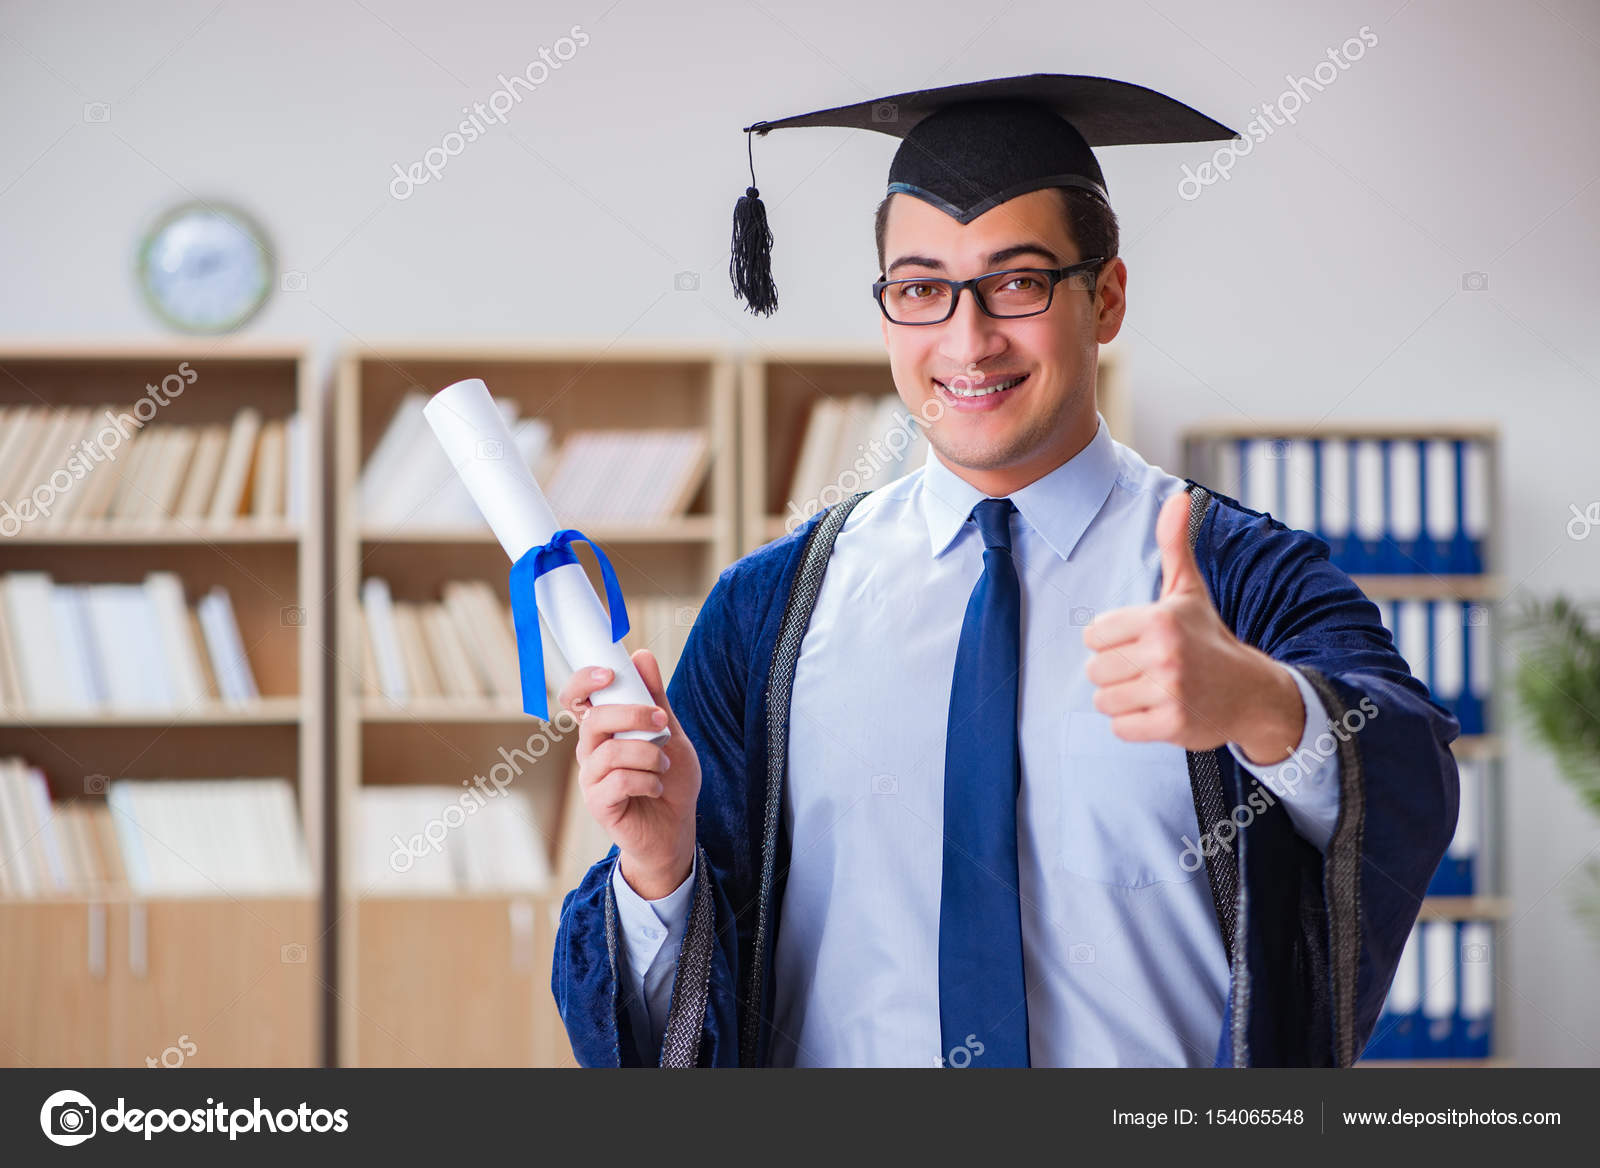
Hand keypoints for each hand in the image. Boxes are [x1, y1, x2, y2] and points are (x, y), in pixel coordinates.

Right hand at [557, 649, 699, 898]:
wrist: (677, 827)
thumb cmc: (670, 779)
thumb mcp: (671, 733)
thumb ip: (655, 698)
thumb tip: (641, 656)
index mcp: (603, 728)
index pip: (576, 698)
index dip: (584, 681)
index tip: (611, 673)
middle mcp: (590, 750)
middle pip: (594, 720)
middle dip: (632, 715)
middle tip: (661, 723)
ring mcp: (591, 778)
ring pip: (610, 752)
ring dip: (647, 755)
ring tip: (663, 765)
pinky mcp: (598, 803)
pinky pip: (618, 782)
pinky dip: (647, 781)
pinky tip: (657, 788)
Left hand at [1081, 490, 1303, 761]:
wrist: (1252, 692)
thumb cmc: (1208, 637)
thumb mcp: (1189, 590)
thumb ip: (1174, 544)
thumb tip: (1178, 496)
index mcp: (1160, 619)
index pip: (1094, 635)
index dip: (1111, 640)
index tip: (1139, 641)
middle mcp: (1165, 654)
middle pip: (1095, 670)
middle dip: (1116, 672)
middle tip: (1147, 669)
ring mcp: (1169, 692)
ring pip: (1104, 701)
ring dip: (1123, 700)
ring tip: (1152, 689)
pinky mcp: (1171, 725)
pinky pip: (1121, 728)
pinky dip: (1133, 724)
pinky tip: (1157, 710)